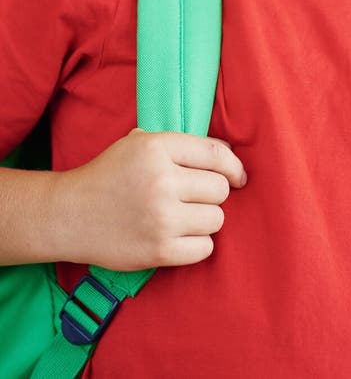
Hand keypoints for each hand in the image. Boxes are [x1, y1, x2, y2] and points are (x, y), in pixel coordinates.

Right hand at [56, 129, 246, 270]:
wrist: (69, 215)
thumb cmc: (109, 174)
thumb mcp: (139, 142)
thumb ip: (181, 144)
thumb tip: (228, 152)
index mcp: (158, 148)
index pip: (217, 154)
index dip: (234, 166)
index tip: (238, 177)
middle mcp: (162, 181)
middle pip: (220, 189)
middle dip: (213, 194)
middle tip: (195, 197)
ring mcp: (161, 218)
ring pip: (216, 219)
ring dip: (205, 219)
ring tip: (184, 216)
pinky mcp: (158, 251)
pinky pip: (205, 248)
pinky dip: (198, 244)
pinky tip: (181, 236)